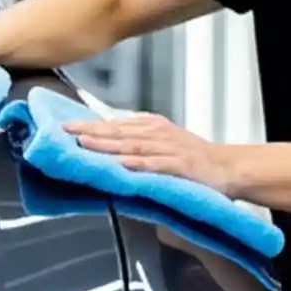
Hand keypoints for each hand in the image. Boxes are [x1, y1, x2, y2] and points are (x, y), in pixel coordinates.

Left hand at [64, 113, 237, 193]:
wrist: (226, 167)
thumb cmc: (191, 156)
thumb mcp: (161, 140)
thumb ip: (134, 139)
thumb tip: (102, 140)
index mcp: (150, 126)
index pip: (114, 123)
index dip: (89, 124)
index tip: (64, 125)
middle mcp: (157, 133)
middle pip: (118, 131)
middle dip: (90, 131)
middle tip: (65, 130)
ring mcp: (170, 149)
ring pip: (133, 145)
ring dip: (108, 144)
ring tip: (85, 143)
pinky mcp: (182, 165)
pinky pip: (158, 164)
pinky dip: (140, 164)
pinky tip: (123, 165)